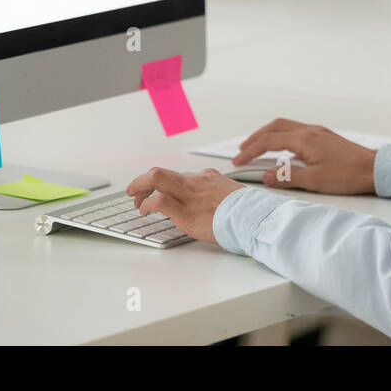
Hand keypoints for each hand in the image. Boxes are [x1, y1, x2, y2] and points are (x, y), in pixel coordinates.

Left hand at [125, 167, 242, 244]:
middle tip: (136, 191)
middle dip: (144, 180)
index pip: (181, 176)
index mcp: (208, 179)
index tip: (162, 192)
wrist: (256, 218)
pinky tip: (144, 211)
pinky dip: (147, 204)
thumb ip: (222, 195)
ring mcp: (190, 195)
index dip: (166, 185)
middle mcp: (196, 183)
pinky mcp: (186, 212)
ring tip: (135, 200)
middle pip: (161, 172)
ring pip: (156, 178)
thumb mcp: (235, 196)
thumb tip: (221, 203)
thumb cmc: (250, 211)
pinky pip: (159, 201)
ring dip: (140, 188)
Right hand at [232, 119, 377, 194]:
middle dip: (256, 138)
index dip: (251, 151)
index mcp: (304, 139)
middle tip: (242, 150)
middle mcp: (310, 131)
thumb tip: (266, 176)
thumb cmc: (348, 175)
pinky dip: (282, 136)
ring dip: (268, 135)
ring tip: (257, 146)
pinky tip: (283, 150)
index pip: (269, 141)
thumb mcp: (315, 180)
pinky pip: (296, 131)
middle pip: (275, 127)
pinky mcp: (325, 137)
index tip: (238, 160)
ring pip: (286, 126)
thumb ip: (288, 177)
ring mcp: (318, 132)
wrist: (374, 169)